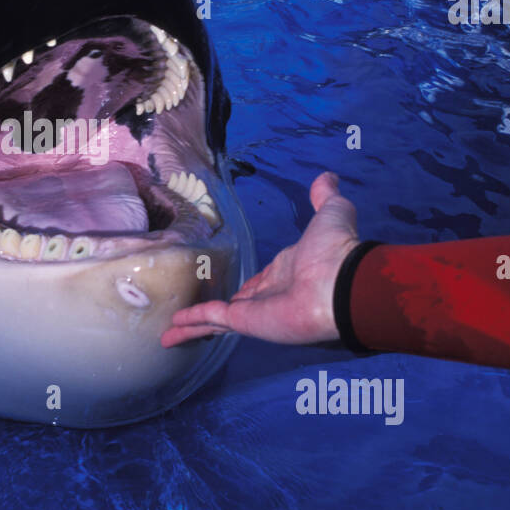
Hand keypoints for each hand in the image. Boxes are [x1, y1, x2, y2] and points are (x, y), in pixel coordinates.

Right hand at [162, 171, 360, 347]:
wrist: (341, 283)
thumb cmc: (335, 250)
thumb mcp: (330, 213)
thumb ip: (324, 196)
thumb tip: (326, 176)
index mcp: (285, 273)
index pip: (258, 283)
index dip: (245, 285)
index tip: (231, 285)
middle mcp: (268, 296)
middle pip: (233, 303)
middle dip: (213, 310)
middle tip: (191, 312)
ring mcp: (255, 312)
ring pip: (216, 318)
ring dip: (193, 325)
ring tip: (169, 334)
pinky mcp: (245, 321)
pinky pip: (212, 319)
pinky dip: (191, 324)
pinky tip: (170, 330)